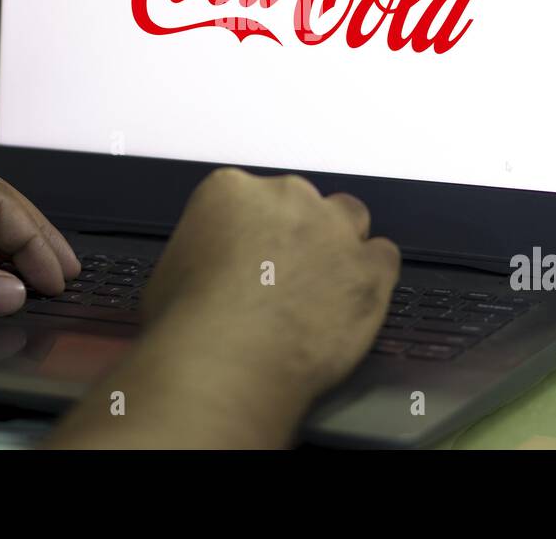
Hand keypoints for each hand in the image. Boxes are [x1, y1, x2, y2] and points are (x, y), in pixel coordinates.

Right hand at [50, 168, 398, 447]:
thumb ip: (203, 252)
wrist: (225, 364)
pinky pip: (384, 257)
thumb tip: (206, 269)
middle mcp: (288, 199)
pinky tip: (352, 301)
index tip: (253, 253)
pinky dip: (372, 277)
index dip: (255, 229)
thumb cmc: (191, 326)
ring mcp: (333, 231)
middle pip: (304, 203)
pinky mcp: (369, 268)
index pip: (254, 194)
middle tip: (282, 276)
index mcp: (232, 191)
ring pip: (350, 219)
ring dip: (339, 248)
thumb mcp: (171, 272)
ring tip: (322, 288)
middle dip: (298, 234)